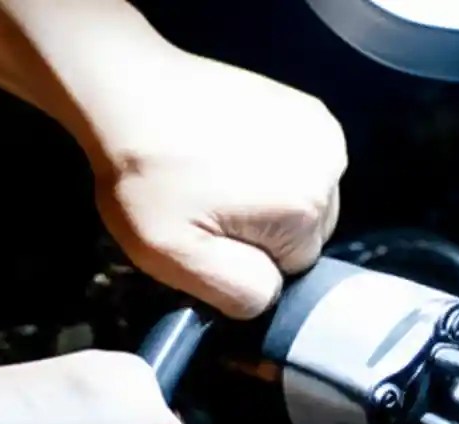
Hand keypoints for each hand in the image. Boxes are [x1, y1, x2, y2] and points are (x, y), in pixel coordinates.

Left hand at [91, 51, 347, 318]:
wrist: (128, 92)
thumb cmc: (145, 176)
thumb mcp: (176, 257)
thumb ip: (238, 292)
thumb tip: (272, 295)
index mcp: (306, 209)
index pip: (291, 271)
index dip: (244, 260)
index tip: (204, 231)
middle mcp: (329, 169)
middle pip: (305, 235)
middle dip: (261, 231)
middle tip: (206, 204)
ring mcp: (322, 133)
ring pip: (304, 202)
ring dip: (267, 200)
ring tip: (215, 177)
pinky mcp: (308, 110)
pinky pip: (302, 166)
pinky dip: (273, 167)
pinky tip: (231, 153)